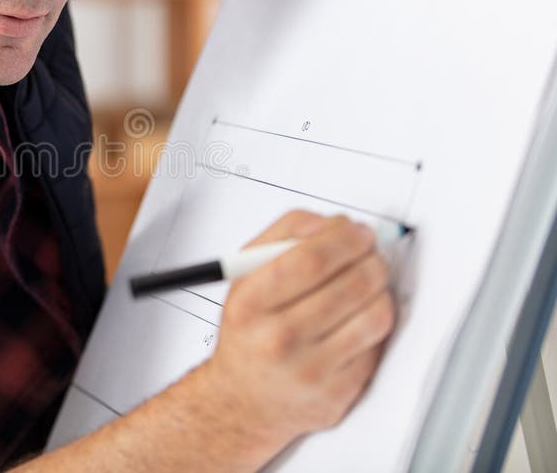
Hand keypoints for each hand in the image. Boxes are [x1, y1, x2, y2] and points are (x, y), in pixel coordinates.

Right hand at [201, 211, 395, 456]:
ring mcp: (311, 369)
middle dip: (371, 258)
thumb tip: (332, 223)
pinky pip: (378, 343)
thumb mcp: (245, 277)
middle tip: (368, 252)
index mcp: (251, 305)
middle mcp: (278, 339)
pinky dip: (375, 322)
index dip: (344, 238)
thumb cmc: (249, 334)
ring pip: (375, 313)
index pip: (311, 260)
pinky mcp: (339, 391)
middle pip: (352, 283)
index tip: (356, 231)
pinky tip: (358, 316)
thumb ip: (283, 236)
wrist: (244, 401)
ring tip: (366, 283)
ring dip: (380, 289)